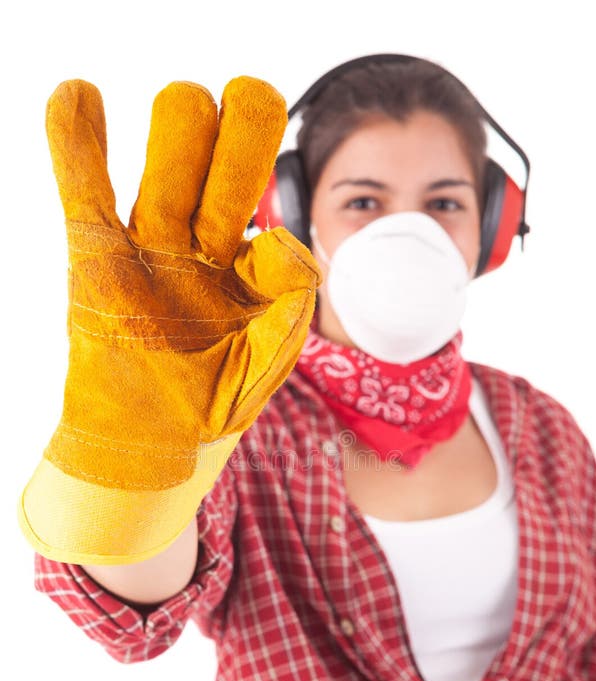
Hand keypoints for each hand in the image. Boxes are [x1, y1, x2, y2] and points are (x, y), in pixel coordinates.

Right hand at [45, 77, 319, 491]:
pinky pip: (85, 190)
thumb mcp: (261, 369)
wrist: (148, 445)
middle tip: (250, 100)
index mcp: (245, 268)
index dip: (293, 229)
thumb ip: (286, 312)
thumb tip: (284, 245)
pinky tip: (80, 95)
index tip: (266, 253)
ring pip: (166, 167)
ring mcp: (148, 245)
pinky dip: (77, 143)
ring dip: (180, 129)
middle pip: (223, 166)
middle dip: (242, 133)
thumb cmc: (209, 406)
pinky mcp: (95, 256)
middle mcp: (199, 245)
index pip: (276, 217)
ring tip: (188, 105)